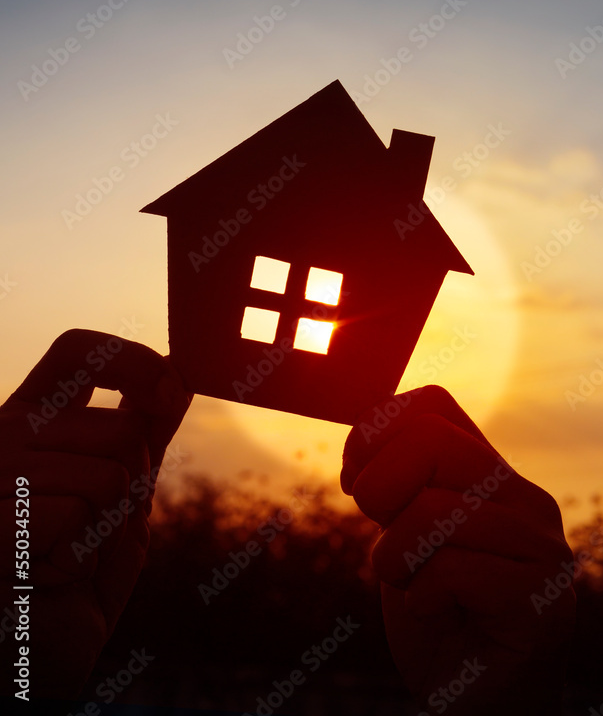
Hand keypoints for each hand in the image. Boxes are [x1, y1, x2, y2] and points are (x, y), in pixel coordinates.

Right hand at [0, 329, 191, 699]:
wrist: (32, 657)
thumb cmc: (75, 575)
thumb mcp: (120, 495)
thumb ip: (144, 434)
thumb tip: (179, 372)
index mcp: (29, 419)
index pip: (78, 351)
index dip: (133, 359)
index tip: (170, 391)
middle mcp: (4, 434)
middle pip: (121, 429)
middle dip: (130, 490)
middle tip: (87, 530)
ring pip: (110, 475)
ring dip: (106, 530)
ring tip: (64, 554)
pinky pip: (78, 516)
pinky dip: (79, 558)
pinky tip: (43, 574)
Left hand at [341, 385, 574, 714]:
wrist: (477, 702)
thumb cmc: (436, 615)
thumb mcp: (404, 535)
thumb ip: (400, 484)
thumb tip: (361, 444)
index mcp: (491, 474)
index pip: (431, 404)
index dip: (374, 431)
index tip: (355, 484)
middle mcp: (524, 497)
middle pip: (429, 440)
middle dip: (378, 488)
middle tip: (383, 539)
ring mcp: (542, 546)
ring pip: (431, 510)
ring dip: (395, 560)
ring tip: (416, 589)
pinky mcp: (544, 598)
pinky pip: (448, 571)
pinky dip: (421, 599)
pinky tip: (442, 616)